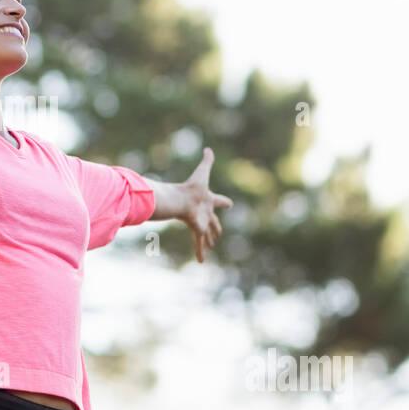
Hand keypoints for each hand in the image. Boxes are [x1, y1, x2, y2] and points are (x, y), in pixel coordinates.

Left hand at [181, 147, 232, 262]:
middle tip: (218, 233)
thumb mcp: (202, 172)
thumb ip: (206, 161)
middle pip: (212, 221)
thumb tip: (208, 147)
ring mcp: (201, 222)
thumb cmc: (191, 187)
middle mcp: (204, 212)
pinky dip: (199, 252)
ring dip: (208, 240)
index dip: (224, 202)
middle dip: (215, 226)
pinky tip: (200, 262)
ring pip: (207, 233)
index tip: (229, 204)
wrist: (179, 199)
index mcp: (207, 200)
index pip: (218, 201)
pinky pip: (199, 243)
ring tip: (211, 246)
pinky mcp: (197, 230)